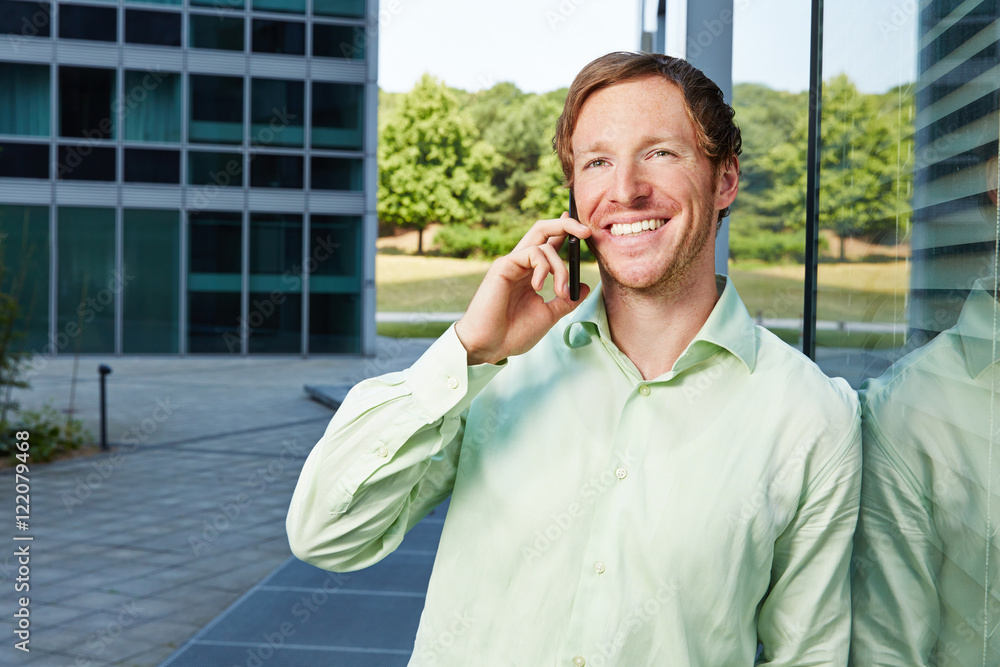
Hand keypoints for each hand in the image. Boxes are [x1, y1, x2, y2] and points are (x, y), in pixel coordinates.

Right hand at [455, 212, 591, 364]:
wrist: (490, 346)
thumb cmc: (513, 333)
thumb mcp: (548, 315)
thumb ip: (566, 300)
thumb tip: (585, 286)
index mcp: (530, 273)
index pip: (549, 244)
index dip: (565, 232)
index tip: (584, 232)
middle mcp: (521, 264)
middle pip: (543, 230)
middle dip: (567, 225)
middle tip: (586, 233)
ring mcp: (512, 263)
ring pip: (544, 244)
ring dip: (561, 268)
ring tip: (560, 293)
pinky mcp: (504, 265)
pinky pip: (533, 253)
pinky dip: (544, 268)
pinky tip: (538, 287)